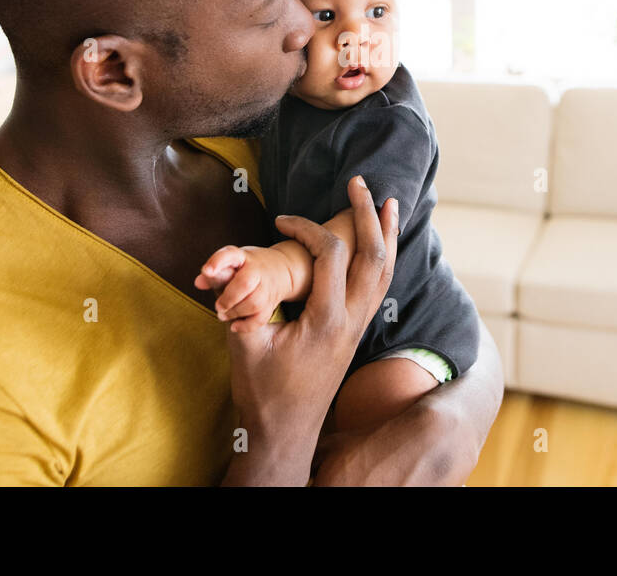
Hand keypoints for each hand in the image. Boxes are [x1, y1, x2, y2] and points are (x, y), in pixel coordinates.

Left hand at [194, 245, 290, 332]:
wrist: (282, 269)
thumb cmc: (248, 266)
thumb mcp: (232, 262)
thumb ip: (214, 272)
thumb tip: (198, 283)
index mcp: (243, 257)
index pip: (231, 255)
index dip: (217, 262)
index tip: (206, 271)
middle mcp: (257, 271)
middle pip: (245, 283)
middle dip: (228, 298)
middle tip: (217, 306)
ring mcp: (266, 287)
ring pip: (254, 303)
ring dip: (235, 312)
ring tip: (223, 315)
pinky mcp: (270, 303)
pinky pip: (261, 318)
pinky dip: (247, 325)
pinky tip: (234, 326)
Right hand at [220, 175, 398, 485]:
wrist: (287, 434)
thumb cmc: (263, 393)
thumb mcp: (245, 345)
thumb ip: (241, 304)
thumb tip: (227, 270)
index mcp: (326, 319)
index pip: (331, 255)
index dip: (307, 228)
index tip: (280, 221)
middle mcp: (352, 320)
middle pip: (374, 256)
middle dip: (368, 214)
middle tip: (360, 181)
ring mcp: (359, 328)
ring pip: (385, 272)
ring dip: (386, 234)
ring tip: (389, 203)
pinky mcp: (357, 333)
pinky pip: (380, 287)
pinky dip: (384, 258)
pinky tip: (382, 245)